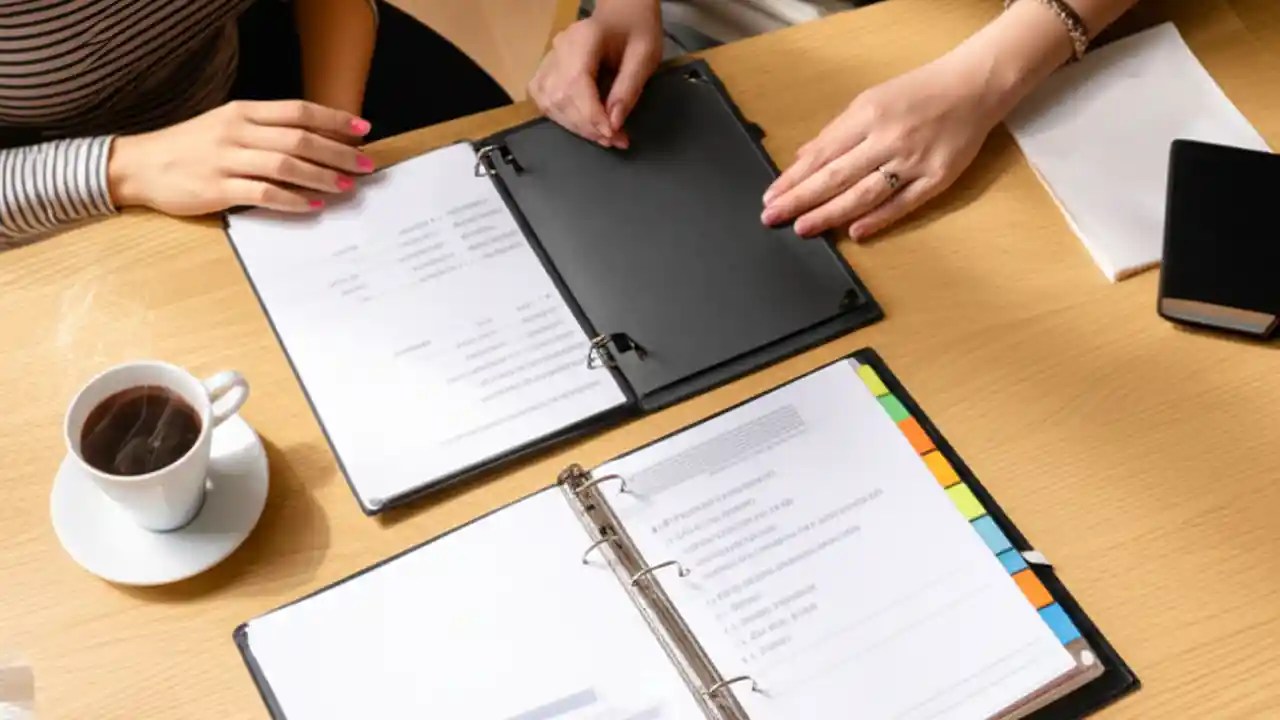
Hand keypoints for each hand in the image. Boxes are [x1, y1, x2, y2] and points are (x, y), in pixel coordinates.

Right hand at [108, 100, 375, 214]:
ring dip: (322, 176)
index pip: (298, 111)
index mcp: (243, 112)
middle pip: (299, 139)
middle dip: (338, 152)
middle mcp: (237, 132)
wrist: (139, 165)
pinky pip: (264, 194)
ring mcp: (226, 160)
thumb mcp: (226, 126)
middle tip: (365, 165)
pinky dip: (293, 200)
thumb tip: (314, 142)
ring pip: (286, 165)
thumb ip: (265, 131)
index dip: (334, 119)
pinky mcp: (217, 189)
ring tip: (347, 186)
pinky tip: (314, 205)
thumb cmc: (189, 147)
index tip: (364, 129)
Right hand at [529, 0, 662, 148]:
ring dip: (574, 126)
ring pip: (548, 103)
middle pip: (560, 97)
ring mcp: (548, 58)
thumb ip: (628, 89)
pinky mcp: (545, 70)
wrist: (622, 13)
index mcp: (583, 38)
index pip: (576, 82)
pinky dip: (561, 118)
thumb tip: (614, 123)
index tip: (612, 134)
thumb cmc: (636, 30)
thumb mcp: (645, 56)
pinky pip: (543, 100)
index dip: (591, 114)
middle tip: (614, 140)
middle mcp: (559, 48)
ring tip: (602, 136)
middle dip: (586, 126)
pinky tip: (582, 126)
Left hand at [762, 54, 1002, 239]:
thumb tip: (802, 158)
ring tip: (804, 228)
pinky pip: (903, 204)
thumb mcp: (871, 100)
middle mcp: (888, 138)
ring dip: (831, 214)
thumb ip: (837, 132)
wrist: (973, 87)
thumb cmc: (917, 93)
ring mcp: (914, 160)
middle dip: (801, 199)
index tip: (771, 196)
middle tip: (773, 217)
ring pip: (865, 193)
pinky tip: (854, 233)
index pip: (822, 154)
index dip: (794, 178)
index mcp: (868, 115)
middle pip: (837, 176)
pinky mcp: (937, 178)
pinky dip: (878, 219)